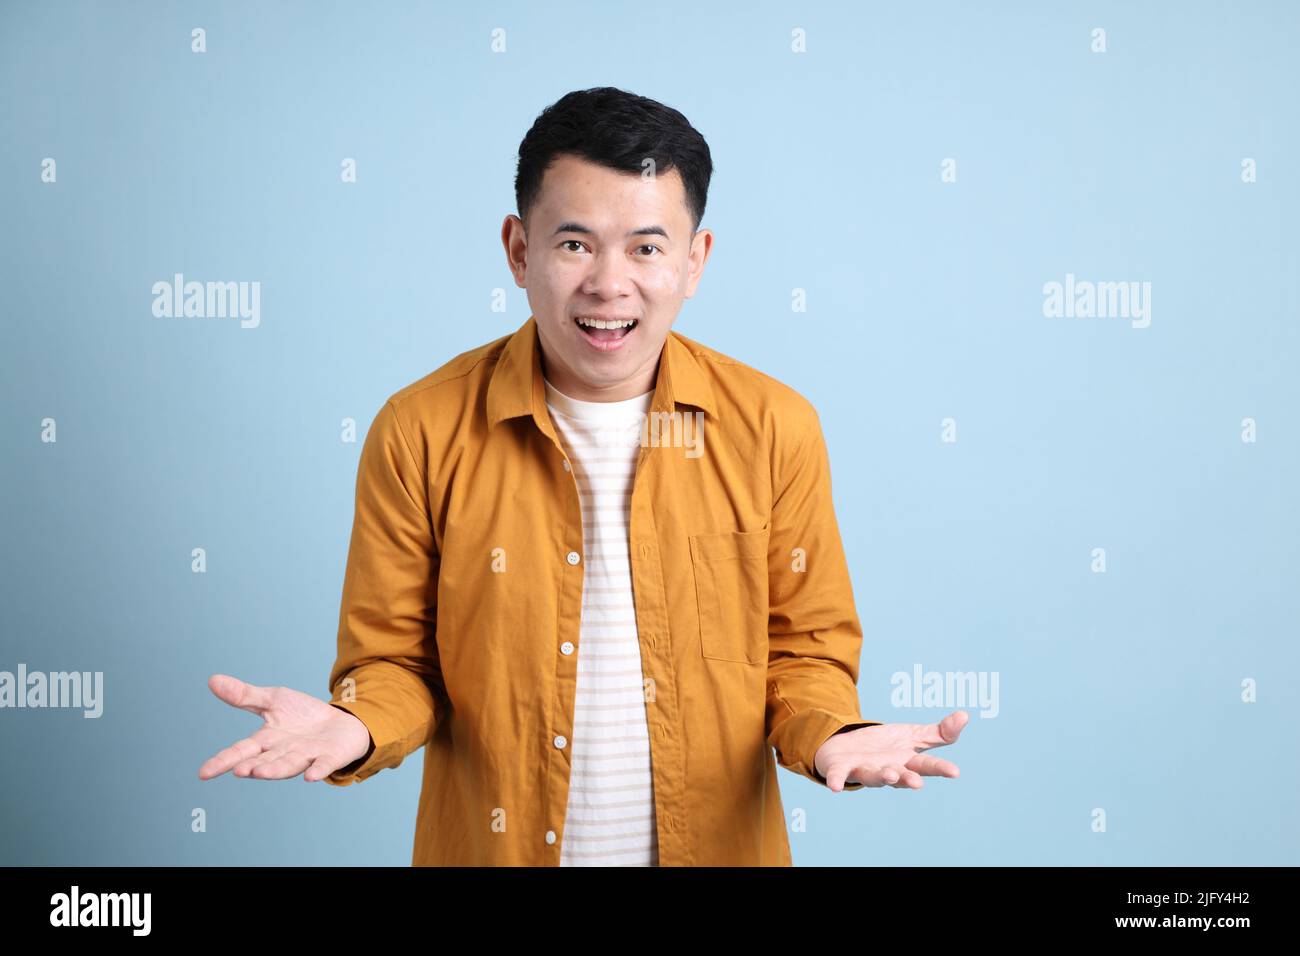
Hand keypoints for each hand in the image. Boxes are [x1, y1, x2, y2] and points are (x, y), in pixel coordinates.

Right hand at [198, 674, 372, 781]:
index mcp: (267, 740)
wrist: (340, 720)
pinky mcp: (330, 756)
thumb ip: (245, 696)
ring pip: (289, 765)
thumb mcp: (273, 700)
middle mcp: (284, 752)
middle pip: (264, 761)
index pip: (241, 751)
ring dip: (276, 770)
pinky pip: (323, 765)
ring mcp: (307, 756)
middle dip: (252, 766)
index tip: (203, 773)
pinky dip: (317, 771)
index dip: (223, 761)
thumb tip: (212, 680)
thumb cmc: (302, 715)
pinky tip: (311, 777)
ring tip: (260, 773)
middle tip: (239, 770)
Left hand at [814, 710, 967, 791]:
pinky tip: (836, 787)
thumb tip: (966, 715)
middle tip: (917, 783)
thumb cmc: (886, 747)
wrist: (848, 747)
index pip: (927, 765)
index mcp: (907, 762)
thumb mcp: (913, 735)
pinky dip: (838, 780)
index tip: (955, 772)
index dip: (940, 768)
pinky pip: (839, 775)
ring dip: (882, 777)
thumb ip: (940, 732)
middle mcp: (888, 770)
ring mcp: (865, 770)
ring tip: (890, 775)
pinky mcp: (842, 768)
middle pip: (901, 775)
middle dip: (908, 779)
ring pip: (874, 776)